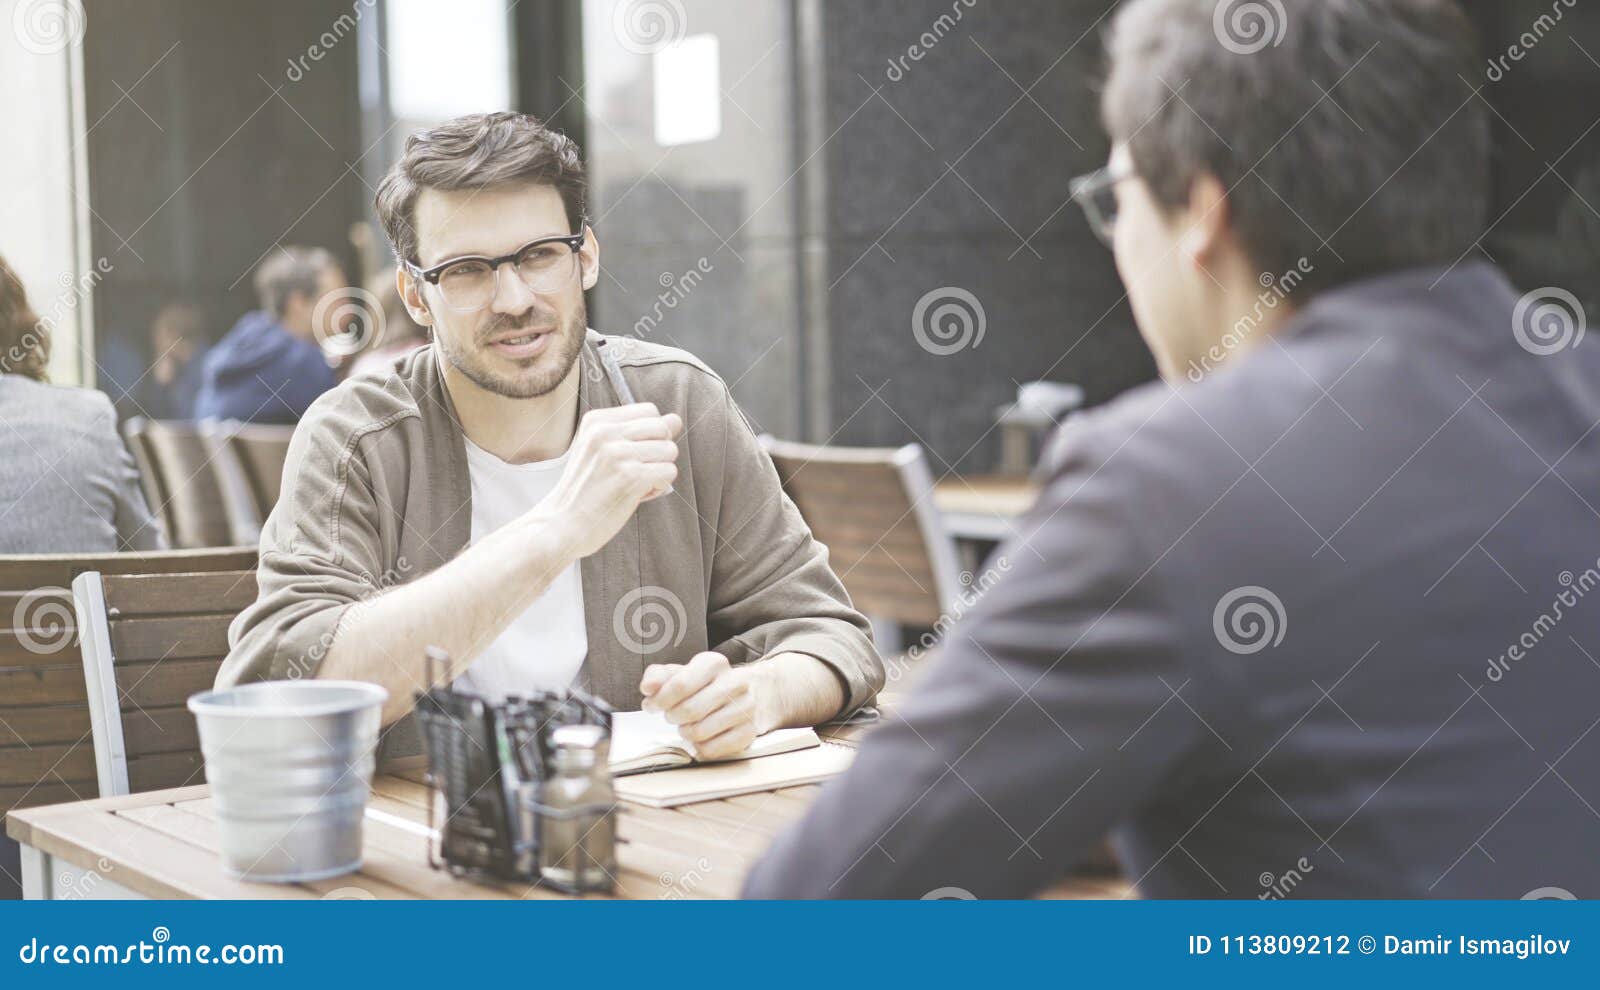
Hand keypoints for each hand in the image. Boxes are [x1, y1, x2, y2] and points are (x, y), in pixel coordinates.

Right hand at [527, 402, 681, 559]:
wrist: (562, 524)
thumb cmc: (586, 490)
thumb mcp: (605, 452)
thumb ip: (640, 433)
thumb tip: (676, 419)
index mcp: (596, 421)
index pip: (650, 411)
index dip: (652, 435)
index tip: (633, 455)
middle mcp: (605, 432)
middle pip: (663, 428)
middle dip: (659, 453)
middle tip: (636, 472)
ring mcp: (617, 453)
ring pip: (669, 451)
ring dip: (659, 472)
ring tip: (633, 484)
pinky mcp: (630, 476)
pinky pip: (669, 473)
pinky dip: (658, 488)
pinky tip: (636, 495)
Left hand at [639, 652, 769, 758]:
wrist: (746, 693)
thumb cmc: (704, 685)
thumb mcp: (680, 674)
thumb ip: (658, 677)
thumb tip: (648, 687)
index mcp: (715, 663)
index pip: (681, 684)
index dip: (660, 699)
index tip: (652, 705)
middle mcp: (736, 682)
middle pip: (690, 710)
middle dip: (672, 717)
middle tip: (672, 715)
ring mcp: (746, 708)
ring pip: (700, 732)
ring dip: (686, 732)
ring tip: (687, 725)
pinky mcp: (748, 732)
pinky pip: (712, 749)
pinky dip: (699, 746)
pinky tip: (701, 737)